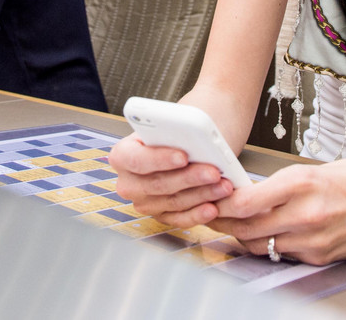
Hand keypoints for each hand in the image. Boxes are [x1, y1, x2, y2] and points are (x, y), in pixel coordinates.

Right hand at [109, 134, 234, 227]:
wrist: (183, 145)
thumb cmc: (176, 132)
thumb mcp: (173, 126)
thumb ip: (175, 131)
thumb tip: (191, 138)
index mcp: (122, 155)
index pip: (136, 159)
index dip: (160, 159)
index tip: (184, 156)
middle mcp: (128, 182)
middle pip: (158, 183)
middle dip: (189, 178)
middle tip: (214, 172)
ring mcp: (143, 202)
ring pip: (173, 201)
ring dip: (202, 194)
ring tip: (223, 185)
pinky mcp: (160, 216)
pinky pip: (180, 219)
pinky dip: (198, 214)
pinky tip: (213, 208)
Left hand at [210, 159, 345, 265]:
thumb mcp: (314, 169)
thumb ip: (280, 185)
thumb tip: (246, 193)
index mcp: (303, 182)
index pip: (246, 201)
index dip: (223, 202)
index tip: (214, 197)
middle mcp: (306, 214)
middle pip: (247, 227)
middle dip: (225, 222)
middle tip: (214, 213)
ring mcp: (313, 239)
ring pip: (260, 244)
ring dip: (245, 235)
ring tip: (238, 223)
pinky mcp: (320, 256)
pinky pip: (283, 253)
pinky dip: (272, 244)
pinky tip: (270, 233)